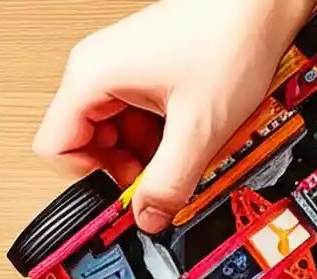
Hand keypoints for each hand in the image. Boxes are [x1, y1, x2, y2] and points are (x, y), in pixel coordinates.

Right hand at [33, 0, 316, 232]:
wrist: (262, 3)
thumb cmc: (230, 36)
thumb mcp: (199, 127)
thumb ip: (169, 181)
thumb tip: (149, 219)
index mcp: (91, 76)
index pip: (55, 148)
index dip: (90, 179)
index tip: (126, 191)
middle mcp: (96, 69)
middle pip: (84, 144)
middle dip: (123, 168)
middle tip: (161, 174)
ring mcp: (118, 68)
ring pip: (112, 134)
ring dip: (145, 153)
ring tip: (184, 147)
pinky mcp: (141, 71)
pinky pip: (134, 117)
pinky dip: (158, 135)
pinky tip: (189, 130)